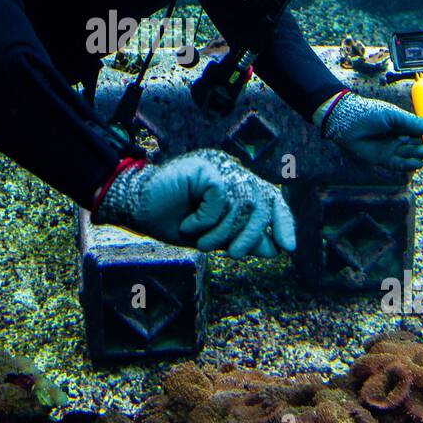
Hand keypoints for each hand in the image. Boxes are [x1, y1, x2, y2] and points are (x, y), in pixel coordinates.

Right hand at [93, 150, 295, 258]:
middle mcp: (231, 172)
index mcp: (236, 186)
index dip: (283, 222)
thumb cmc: (171, 221)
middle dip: (252, 233)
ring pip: (242, 202)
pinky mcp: (207, 166)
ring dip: (222, 231)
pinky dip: (206, 218)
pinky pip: (220, 196)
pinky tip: (189, 223)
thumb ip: (242, 239)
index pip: (270, 199)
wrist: (136, 210)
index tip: (287, 249)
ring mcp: (219, 166)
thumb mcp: (213, 237)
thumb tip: (275, 248)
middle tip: (234, 255)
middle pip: (262, 201)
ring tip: (201, 243)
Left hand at [315, 90, 422, 169]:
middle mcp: (403, 138)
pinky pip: (400, 165)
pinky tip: (417, 163)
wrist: (344, 120)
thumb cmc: (369, 112)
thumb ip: (413, 123)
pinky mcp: (384, 160)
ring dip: (422, 156)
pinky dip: (409, 164)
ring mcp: (394, 150)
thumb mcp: (393, 115)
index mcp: (407, 125)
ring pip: (413, 156)